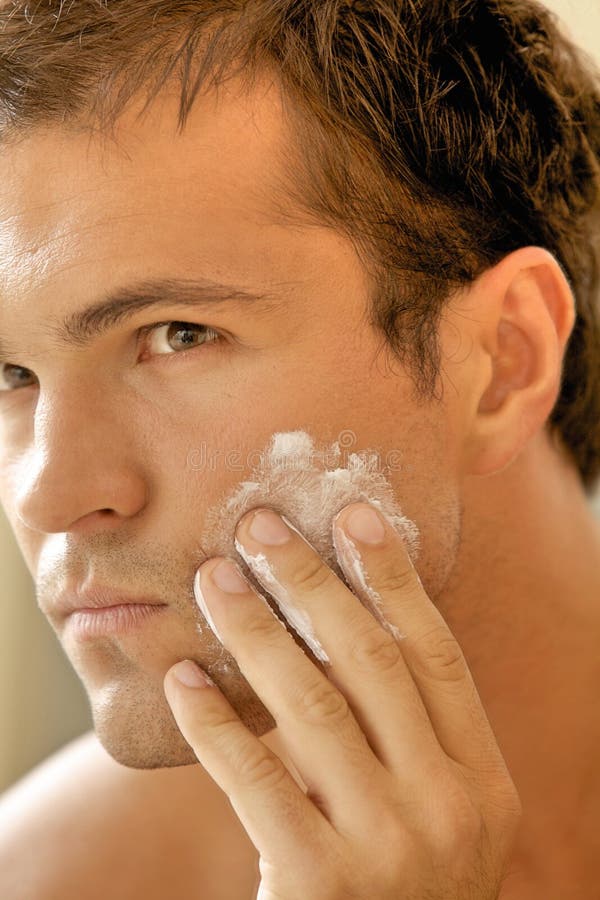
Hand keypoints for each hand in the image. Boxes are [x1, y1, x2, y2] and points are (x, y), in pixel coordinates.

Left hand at [163, 502, 521, 899]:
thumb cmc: (402, 886)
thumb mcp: (434, 813)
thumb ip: (408, 738)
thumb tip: (336, 626)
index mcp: (482, 781)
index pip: (436, 656)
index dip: (395, 579)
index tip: (354, 515)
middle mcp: (447, 808)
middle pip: (373, 665)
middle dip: (313, 584)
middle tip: (261, 527)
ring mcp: (387, 848)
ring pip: (313, 708)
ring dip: (257, 632)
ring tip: (214, 579)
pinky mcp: (319, 886)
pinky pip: (256, 782)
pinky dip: (215, 724)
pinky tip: (183, 680)